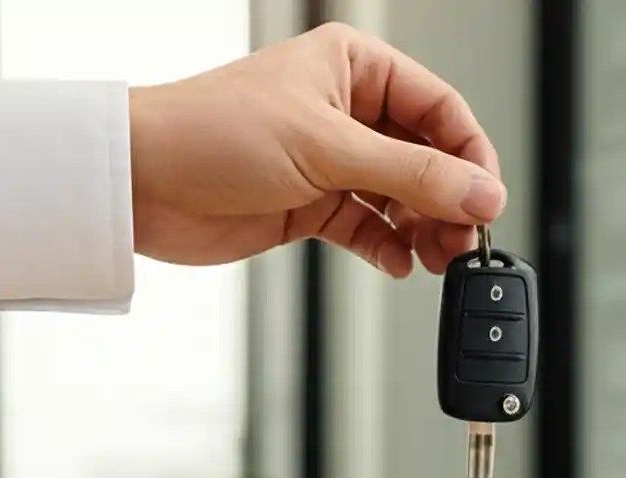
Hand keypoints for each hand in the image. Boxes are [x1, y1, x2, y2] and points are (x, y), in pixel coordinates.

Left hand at [128, 22, 505, 276]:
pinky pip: (370, 228)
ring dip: (424, 230)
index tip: (487, 200)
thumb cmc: (209, 132)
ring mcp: (332, 160)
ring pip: (403, 197)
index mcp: (355, 68)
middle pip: (429, 158)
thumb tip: (481, 193)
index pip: (442, 109)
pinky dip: (388, 247)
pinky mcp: (313, 204)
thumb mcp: (328, 148)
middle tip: (463, 240)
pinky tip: (398, 262)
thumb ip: (414, 175)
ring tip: (435, 257)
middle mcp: (348, 110)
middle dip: (449, 201)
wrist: (138, 184)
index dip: (471, 157)